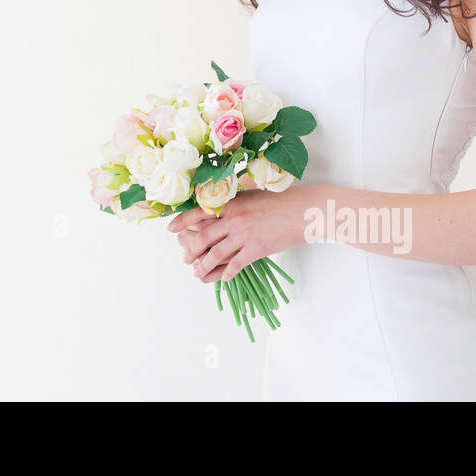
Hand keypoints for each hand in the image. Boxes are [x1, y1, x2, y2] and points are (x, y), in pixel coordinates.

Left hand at [167, 184, 312, 282]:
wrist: (304, 210)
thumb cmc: (280, 201)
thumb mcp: (250, 196)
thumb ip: (231, 205)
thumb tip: (214, 214)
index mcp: (230, 202)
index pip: (198, 213)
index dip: (181, 222)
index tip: (171, 230)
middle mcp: (233, 219)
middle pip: (201, 238)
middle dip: (190, 251)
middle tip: (186, 259)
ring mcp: (244, 235)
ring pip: (214, 255)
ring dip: (203, 266)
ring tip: (198, 273)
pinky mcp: (256, 250)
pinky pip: (235, 265)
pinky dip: (226, 274)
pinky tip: (224, 278)